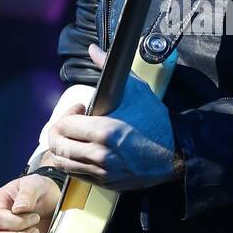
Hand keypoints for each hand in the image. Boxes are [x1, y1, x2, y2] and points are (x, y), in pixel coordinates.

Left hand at [44, 43, 178, 190]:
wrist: (174, 153)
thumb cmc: (155, 121)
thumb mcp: (136, 90)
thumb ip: (108, 68)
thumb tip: (93, 49)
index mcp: (104, 131)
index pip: (64, 125)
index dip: (67, 113)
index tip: (79, 109)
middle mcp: (100, 154)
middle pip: (57, 145)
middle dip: (59, 131)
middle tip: (71, 123)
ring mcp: (102, 171)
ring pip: (62, 161)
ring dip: (63, 147)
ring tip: (74, 137)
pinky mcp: (105, 182)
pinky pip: (75, 174)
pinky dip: (73, 162)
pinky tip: (83, 151)